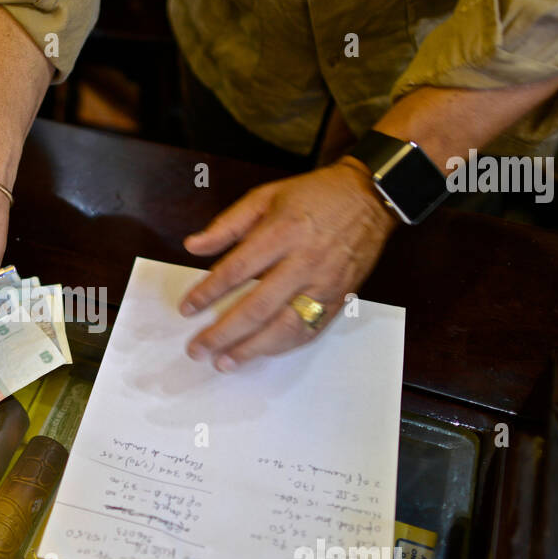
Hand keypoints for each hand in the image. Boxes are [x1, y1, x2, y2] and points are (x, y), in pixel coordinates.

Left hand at [180, 159, 397, 368]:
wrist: (370, 198)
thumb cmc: (314, 196)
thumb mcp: (266, 196)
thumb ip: (228, 224)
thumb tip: (193, 246)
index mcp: (281, 233)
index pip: (236, 271)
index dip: (208, 293)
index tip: (186, 309)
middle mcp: (303, 262)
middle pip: (257, 307)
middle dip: (223, 333)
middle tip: (198, 349)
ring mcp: (324, 284)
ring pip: (284, 327)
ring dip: (252, 349)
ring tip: (225, 362)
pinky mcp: (340, 298)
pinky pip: (309, 330)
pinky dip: (283, 346)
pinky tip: (261, 353)